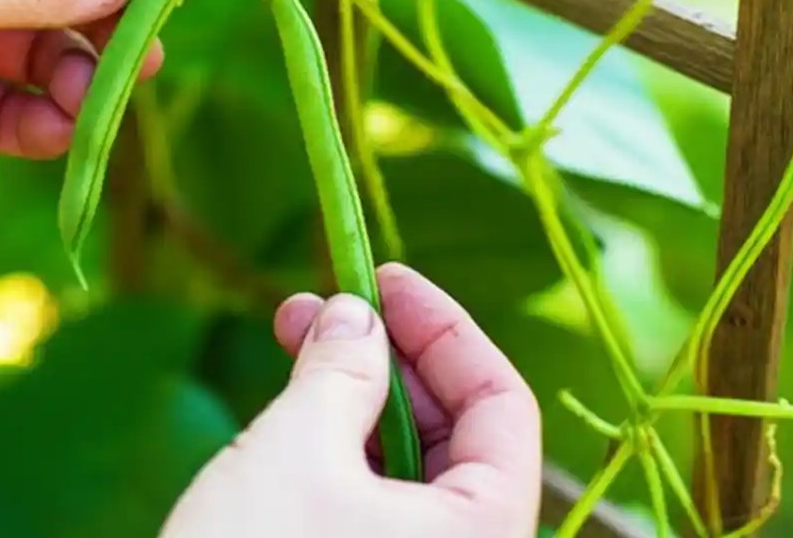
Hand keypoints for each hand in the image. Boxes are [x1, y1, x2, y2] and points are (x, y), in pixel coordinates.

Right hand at [163, 264, 542, 537]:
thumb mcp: (297, 451)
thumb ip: (340, 369)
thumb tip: (356, 315)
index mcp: (487, 531)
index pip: (501, 403)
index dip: (445, 329)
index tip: (385, 279)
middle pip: (456, 431)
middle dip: (388, 356)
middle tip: (322, 304)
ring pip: (409, 465)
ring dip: (357, 394)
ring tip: (293, 336)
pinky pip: (373, 503)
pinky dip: (340, 447)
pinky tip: (292, 410)